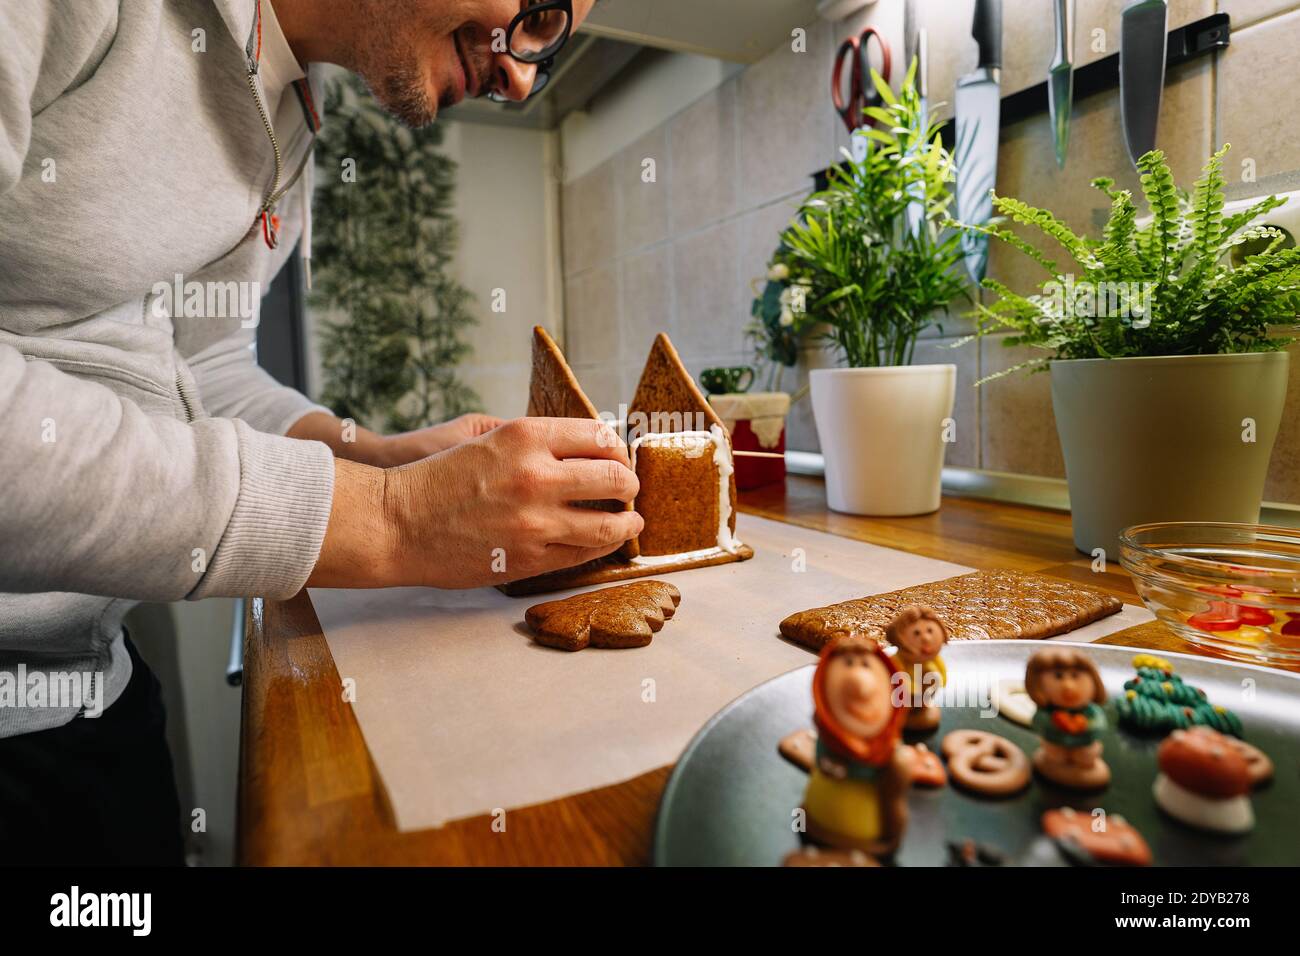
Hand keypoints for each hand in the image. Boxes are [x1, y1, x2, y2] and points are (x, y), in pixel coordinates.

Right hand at [307, 417, 642, 589]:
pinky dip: (602, 546)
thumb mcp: (482, 435)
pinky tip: (604, 541)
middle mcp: (538, 475)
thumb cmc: (436, 477)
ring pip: (612, 522)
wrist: (395, 523)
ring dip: (628, 521)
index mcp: (525, 436)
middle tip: (629, 489)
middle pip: (616, 477)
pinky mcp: (531, 558)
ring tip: (631, 521)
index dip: (617, 449)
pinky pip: (586, 553)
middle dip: (629, 484)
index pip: (600, 436)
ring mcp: (537, 521)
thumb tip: (581, 443)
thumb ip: (533, 438)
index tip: (619, 457)